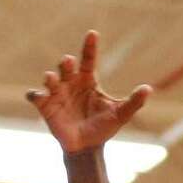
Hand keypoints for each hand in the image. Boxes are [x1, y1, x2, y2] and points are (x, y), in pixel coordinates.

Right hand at [27, 31, 150, 153]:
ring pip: (50, 78)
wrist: (87, 148)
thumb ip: (133, 102)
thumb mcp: (120, 114)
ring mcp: (57, 94)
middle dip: (66, 63)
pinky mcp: (46, 107)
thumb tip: (148, 89)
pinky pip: (36, 96)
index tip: (93, 34)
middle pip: (67, 66)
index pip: (88, 59)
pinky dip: (34, 94)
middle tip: (69, 62)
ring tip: (52, 79)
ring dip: (50, 77)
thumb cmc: (103, 128)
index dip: (90, 46)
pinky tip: (35, 95)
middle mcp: (71, 83)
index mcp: (88, 80)